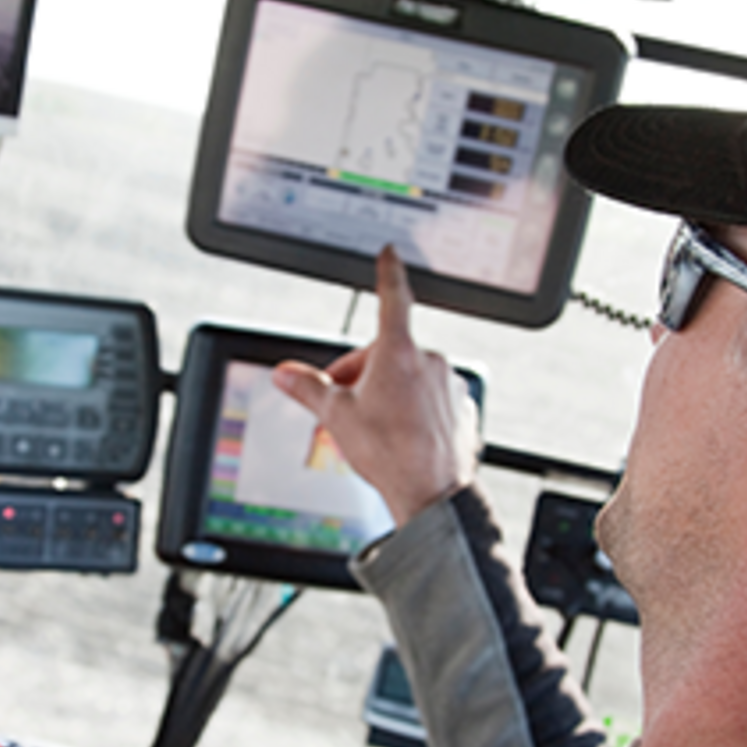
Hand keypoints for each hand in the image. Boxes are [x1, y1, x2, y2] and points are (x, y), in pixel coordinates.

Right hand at [272, 248, 480, 525]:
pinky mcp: (460, 406)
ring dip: (386, 391)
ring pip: (408, 376)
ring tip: (372, 427)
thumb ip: (309, 388)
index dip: (387, 272)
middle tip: (344, 405)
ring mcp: (448, 384)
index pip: (392, 297)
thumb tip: (285, 374)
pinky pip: (428, 397)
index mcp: (398, 352)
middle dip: (362, 372)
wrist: (431, 493)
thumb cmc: (389, 454)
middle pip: (387, 352)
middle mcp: (429, 361)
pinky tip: (398, 435)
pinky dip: (411, 409)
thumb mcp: (336, 416)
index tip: (389, 254)